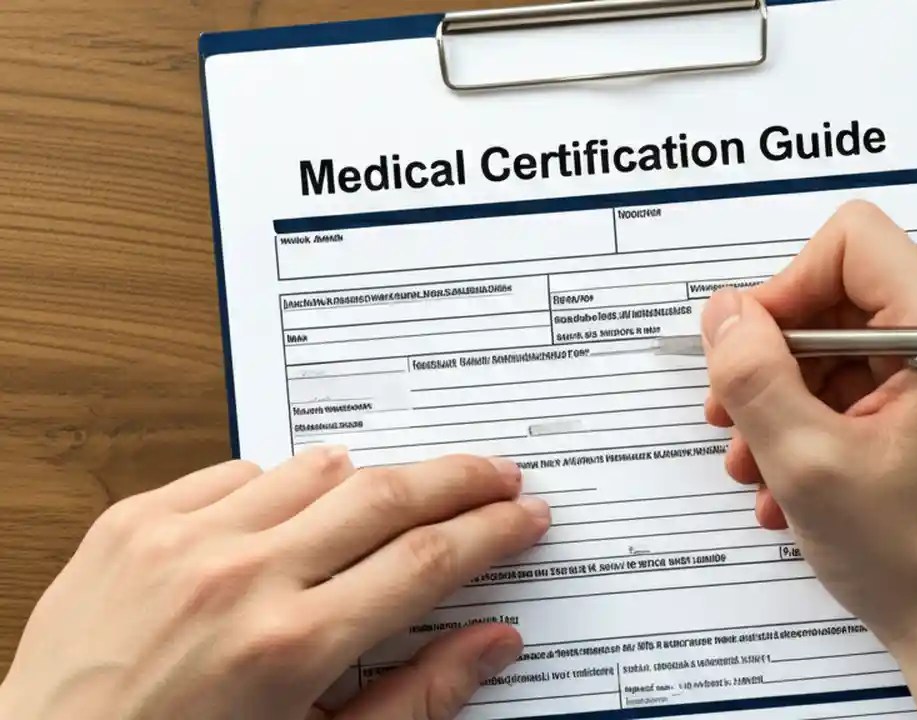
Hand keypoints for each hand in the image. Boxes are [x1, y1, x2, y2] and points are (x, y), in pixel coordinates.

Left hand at [0, 450, 550, 719]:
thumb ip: (416, 698)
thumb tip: (494, 642)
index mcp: (294, 648)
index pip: (429, 560)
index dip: (492, 531)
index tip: (525, 517)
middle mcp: (242, 579)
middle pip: (387, 495)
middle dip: (458, 478)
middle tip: (496, 473)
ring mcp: (182, 540)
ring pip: (315, 470)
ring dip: (368, 479)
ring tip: (395, 497)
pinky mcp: (134, 521)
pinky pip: (235, 471)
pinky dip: (278, 484)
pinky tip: (288, 515)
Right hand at [701, 201, 916, 718]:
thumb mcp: (808, 464)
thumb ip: (753, 376)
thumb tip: (724, 314)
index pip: (853, 243)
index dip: (785, 287)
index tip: (746, 348)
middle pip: (840, 296)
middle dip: (774, 357)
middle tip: (732, 413)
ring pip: (841, 347)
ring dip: (785, 401)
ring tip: (757, 463)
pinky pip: (860, 386)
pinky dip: (815, 424)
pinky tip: (789, 479)